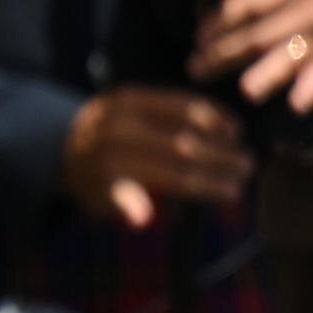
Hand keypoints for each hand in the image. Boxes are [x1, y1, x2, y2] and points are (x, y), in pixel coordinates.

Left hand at [62, 84, 249, 228]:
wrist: (62, 142)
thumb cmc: (92, 181)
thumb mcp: (99, 201)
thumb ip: (124, 205)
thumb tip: (145, 220)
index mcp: (111, 165)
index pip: (170, 177)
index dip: (206, 185)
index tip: (235, 193)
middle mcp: (118, 133)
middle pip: (182, 146)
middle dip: (220, 159)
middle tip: (249, 169)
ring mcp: (126, 108)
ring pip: (185, 118)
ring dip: (220, 133)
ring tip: (243, 148)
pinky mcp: (134, 92)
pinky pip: (177, 99)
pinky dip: (207, 111)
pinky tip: (229, 125)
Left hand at [189, 0, 312, 110]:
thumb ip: (244, 0)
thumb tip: (199, 16)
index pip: (249, 3)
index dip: (220, 22)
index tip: (198, 40)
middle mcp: (311, 8)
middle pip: (262, 33)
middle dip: (226, 52)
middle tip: (196, 69)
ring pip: (292, 55)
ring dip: (268, 74)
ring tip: (247, 91)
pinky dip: (312, 91)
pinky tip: (296, 106)